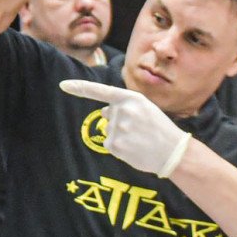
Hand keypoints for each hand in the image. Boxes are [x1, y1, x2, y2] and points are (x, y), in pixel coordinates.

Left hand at [59, 79, 191, 177]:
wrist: (173, 151)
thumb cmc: (160, 129)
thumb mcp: (146, 108)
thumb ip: (123, 106)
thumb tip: (103, 112)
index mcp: (131, 98)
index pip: (101, 91)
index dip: (80, 88)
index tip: (63, 85)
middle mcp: (122, 111)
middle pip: (108, 114)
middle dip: (119, 121)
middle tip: (140, 129)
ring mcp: (117, 128)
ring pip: (108, 130)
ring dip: (120, 135)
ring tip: (139, 140)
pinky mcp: (114, 145)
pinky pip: (108, 144)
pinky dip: (119, 148)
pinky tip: (133, 149)